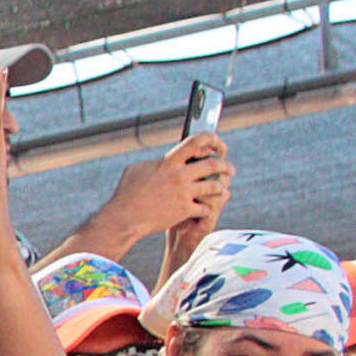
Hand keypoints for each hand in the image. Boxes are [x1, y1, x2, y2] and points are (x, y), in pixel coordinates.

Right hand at [103, 130, 232, 246]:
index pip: (196, 142)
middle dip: (225, 165)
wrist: (126, 217)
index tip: (217, 143)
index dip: (211, 139)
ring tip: (223, 188)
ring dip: (222, 186)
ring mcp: (184, 193)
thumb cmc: (127, 193)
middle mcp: (180, 175)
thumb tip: (161, 160)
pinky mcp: (184, 210)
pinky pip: (205, 208)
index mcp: (169, 161)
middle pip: (212, 164)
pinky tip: (207, 209)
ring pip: (214, 186)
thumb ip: (155, 162)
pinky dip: (208, 208)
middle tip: (230, 169)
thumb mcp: (138, 169)